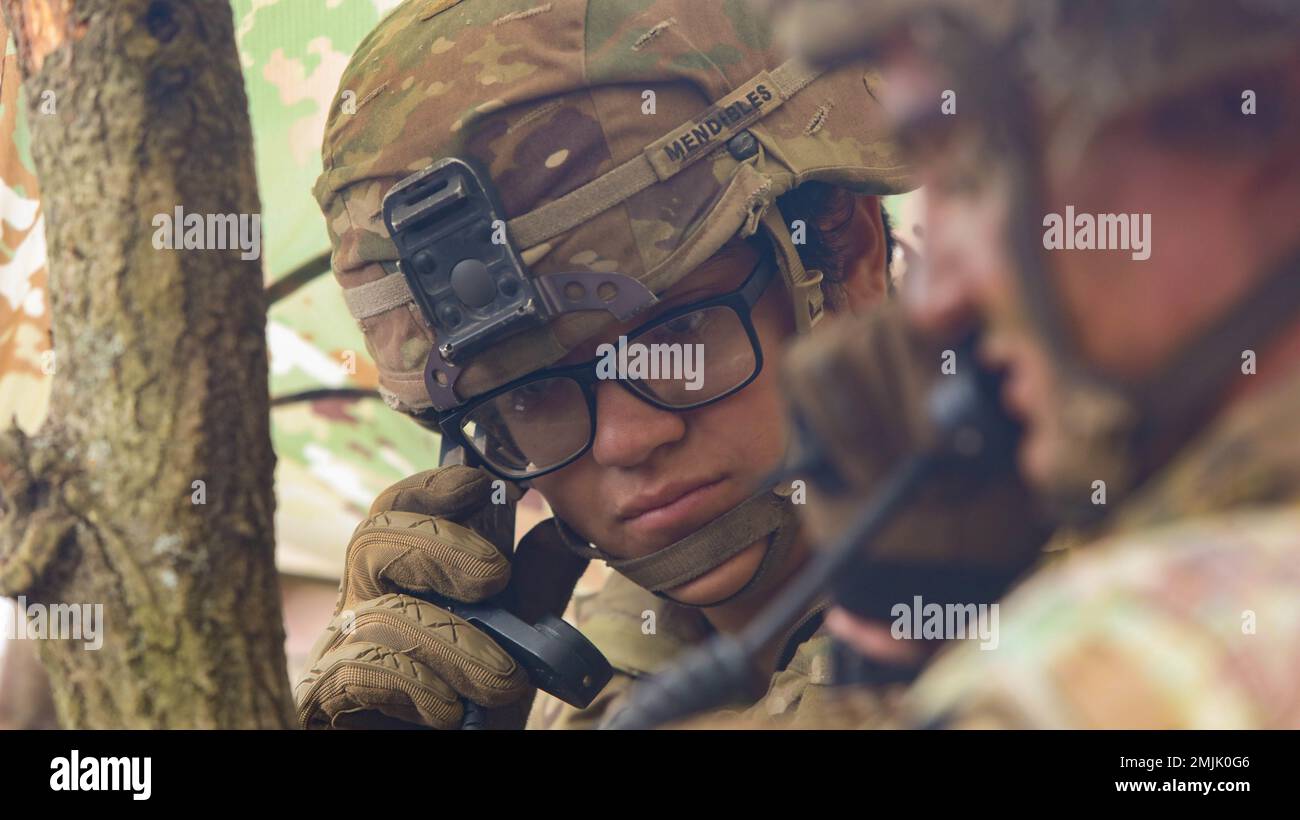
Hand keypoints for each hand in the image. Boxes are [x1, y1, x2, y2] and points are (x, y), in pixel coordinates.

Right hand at [293, 466, 586, 728]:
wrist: (453, 764)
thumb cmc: (474, 712)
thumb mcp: (518, 642)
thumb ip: (534, 591)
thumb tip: (556, 529)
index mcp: (402, 580)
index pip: (400, 510)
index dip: (433, 488)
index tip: (480, 484)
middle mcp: (362, 606)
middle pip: (373, 537)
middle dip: (440, 547)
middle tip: (495, 577)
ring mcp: (337, 650)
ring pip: (381, 611)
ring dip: (453, 644)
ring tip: (501, 681)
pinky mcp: (321, 698)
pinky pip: (355, 667)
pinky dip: (412, 683)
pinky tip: (446, 710)